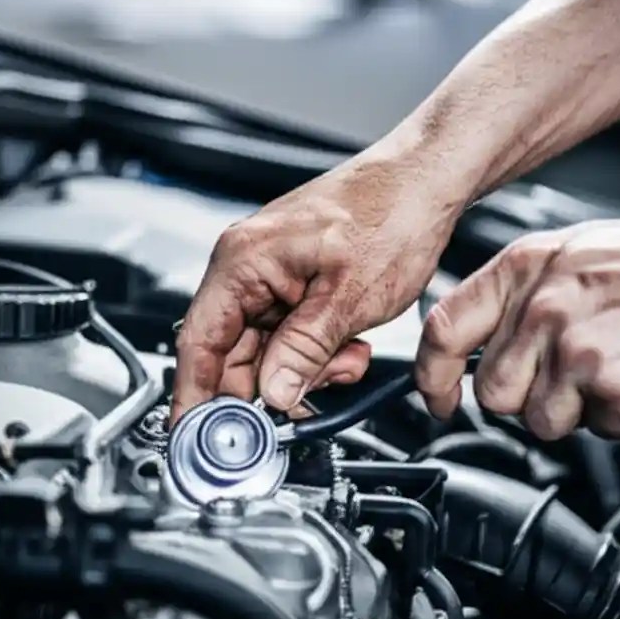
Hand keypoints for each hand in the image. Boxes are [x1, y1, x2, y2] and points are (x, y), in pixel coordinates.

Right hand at [172, 154, 465, 423]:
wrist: (427, 181)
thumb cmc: (392, 212)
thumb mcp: (348, 298)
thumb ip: (303, 351)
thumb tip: (274, 395)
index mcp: (243, 261)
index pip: (199, 342)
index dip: (193, 396)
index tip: (194, 436)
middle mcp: (248, 265)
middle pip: (233, 353)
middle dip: (273, 386)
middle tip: (306, 407)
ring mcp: (271, 273)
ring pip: (267, 350)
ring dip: (305, 370)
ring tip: (346, 359)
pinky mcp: (296, 281)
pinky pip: (291, 335)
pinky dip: (318, 353)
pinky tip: (349, 346)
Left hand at [415, 209, 619, 438]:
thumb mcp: (579, 252)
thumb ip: (528, 294)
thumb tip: (493, 338)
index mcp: (524, 267)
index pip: (443, 329)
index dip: (433, 375)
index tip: (440, 398)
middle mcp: (540, 307)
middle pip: (492, 392)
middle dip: (525, 399)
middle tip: (571, 378)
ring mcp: (573, 348)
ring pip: (540, 421)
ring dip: (576, 412)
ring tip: (617, 371)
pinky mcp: (612, 385)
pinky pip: (596, 430)